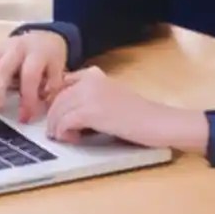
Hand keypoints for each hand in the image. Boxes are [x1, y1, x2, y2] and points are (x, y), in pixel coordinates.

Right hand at [0, 29, 68, 122]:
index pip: (29, 76)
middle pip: (2, 68)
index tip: (24, 118)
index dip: (27, 98)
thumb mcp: (59, 70)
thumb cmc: (48, 59)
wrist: (41, 37)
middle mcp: (15, 49)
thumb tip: (42, 105)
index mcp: (36, 54)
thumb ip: (52, 87)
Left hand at [45, 67, 209, 150]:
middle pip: (57, 99)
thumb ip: (89, 95)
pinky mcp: (90, 112)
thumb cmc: (139, 115)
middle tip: (56, 131)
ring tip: (65, 137)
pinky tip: (73, 138)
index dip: (55, 101)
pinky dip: (64, 133)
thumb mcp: (110, 96)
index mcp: (94, 74)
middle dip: (53, 117)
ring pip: (57, 111)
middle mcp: (89, 80)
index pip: (61, 84)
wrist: (160, 123)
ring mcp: (89, 95)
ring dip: (57, 127)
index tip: (56, 114)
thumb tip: (62, 108)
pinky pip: (64, 122)